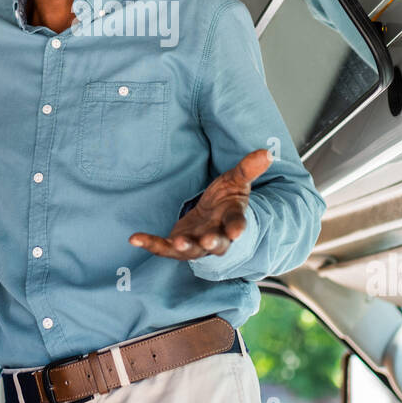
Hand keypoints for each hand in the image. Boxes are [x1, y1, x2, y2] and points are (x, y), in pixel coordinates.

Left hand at [129, 149, 271, 259]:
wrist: (212, 216)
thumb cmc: (226, 198)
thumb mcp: (236, 180)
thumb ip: (248, 168)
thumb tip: (267, 152)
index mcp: (231, 220)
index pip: (237, 224)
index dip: (237, 228)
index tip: (237, 231)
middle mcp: (215, 236)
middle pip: (216, 244)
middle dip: (212, 243)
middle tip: (208, 241)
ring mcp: (196, 244)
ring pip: (190, 251)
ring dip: (183, 247)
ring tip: (176, 241)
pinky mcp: (177, 246)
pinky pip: (163, 248)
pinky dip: (150, 244)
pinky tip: (134, 238)